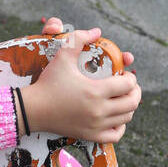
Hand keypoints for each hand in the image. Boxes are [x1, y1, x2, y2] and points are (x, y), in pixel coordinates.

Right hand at [24, 25, 141, 142]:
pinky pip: (115, 135)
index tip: (124, 74)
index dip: (131, 77)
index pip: (128, 85)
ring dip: (128, 107)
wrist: (32, 109)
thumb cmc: (47, 82)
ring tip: (122, 98)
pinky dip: (120, 126)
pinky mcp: (90, 135)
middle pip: (132, 103)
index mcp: (95, 91)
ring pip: (126, 118)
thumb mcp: (62, 56)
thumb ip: (79, 39)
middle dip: (135, 92)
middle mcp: (98, 110)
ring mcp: (95, 125)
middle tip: (128, 86)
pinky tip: (115, 118)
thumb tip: (97, 31)